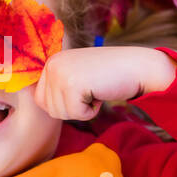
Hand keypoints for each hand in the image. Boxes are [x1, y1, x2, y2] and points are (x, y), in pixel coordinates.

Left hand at [32, 47, 176, 120]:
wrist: (137, 67)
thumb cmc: (109, 75)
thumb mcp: (76, 76)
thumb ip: (58, 87)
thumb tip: (39, 104)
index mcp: (51, 62)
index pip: (41, 100)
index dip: (64, 104)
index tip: (82, 89)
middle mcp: (52, 64)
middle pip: (50, 109)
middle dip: (73, 108)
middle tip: (91, 89)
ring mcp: (61, 72)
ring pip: (61, 113)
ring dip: (82, 109)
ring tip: (95, 89)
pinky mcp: (72, 83)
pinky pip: (75, 114)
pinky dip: (90, 111)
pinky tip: (100, 92)